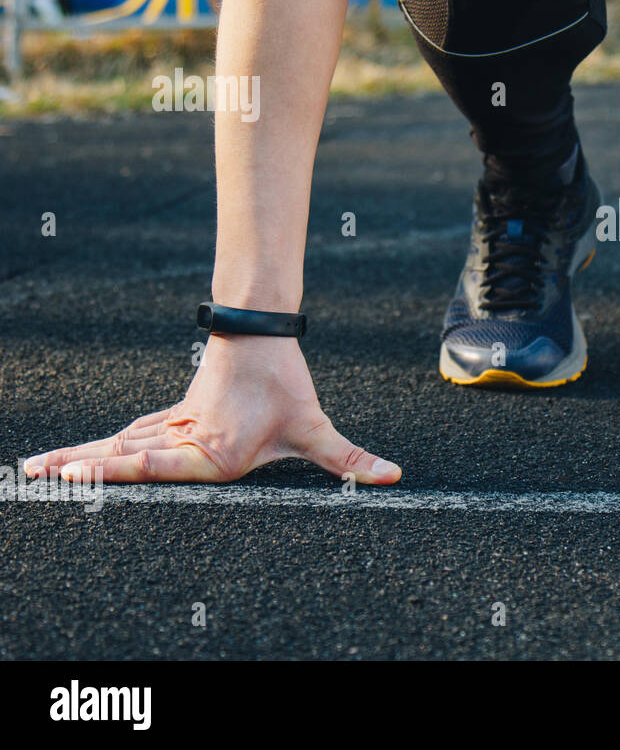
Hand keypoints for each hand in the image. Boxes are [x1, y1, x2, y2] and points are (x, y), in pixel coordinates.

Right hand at [24, 335, 400, 484]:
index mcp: (213, 451)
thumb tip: (393, 476)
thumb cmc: (285, 384)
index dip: (116, 470)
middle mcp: (185, 442)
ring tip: (34, 471)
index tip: (78, 472)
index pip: (157, 465)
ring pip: (119, 444)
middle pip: (125, 456)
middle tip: (35, 476)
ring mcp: (172, 428)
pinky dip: (97, 448)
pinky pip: (127, 437)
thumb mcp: (316, 427)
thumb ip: (350, 458)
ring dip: (78, 456)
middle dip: (80, 468)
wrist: (262, 335)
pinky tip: (72, 460)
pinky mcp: (170, 421)